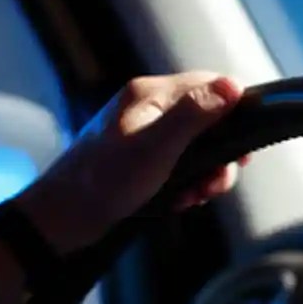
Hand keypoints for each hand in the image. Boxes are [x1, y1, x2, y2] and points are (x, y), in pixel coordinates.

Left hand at [12, 72, 247, 253]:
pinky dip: (186, 184)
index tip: (240, 151)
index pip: (210, 84)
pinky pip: (179, 164)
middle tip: (215, 183)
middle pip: (208, 118)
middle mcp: (148, 108)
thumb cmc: (103, 182)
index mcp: (150, 95)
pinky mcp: (141, 158)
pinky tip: (178, 200)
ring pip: (197, 146)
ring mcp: (144, 133)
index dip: (234, 113)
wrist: (62, 219)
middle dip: (219, 154)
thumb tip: (233, 87)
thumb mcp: (155, 147)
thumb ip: (194, 115)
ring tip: (194, 196)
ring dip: (205, 174)